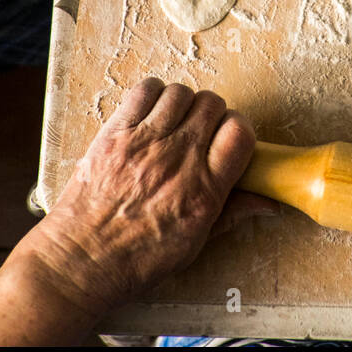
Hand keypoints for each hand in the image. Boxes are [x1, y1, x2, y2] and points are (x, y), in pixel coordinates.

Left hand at [17, 78, 275, 316]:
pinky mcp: (115, 133)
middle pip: (212, 105)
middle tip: (200, 131)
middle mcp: (178, 159)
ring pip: (180, 93)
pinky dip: (152, 95)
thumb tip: (268, 202)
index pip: (240, 133)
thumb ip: (232, 213)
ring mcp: (145, 143)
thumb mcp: (195, 243)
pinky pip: (144, 90)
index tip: (230, 137)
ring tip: (173, 122)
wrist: (82, 260)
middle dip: (212, 114)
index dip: (239, 128)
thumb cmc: (136, 258)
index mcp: (204, 190)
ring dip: (182, 104)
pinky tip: (149, 114)